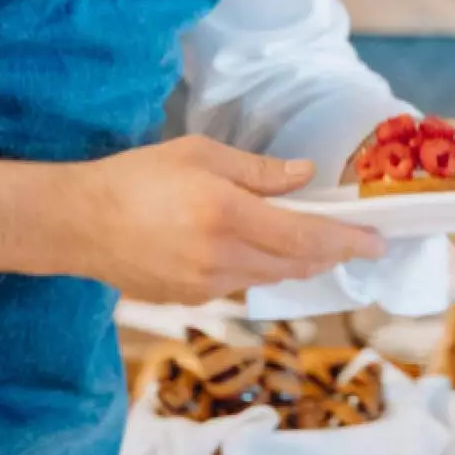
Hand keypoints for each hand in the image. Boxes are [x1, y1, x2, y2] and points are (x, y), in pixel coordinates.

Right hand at [55, 137, 382, 301]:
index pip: (304, 237)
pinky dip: (262, 268)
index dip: (347, 241)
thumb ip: (260, 171)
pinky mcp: (189, 299)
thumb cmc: (138, 177)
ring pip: (271, 278)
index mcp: (226, 215)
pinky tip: (262, 250)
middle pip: (295, 264)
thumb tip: (307, 177)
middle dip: (331, 253)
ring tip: (317, 243)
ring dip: (300, 263)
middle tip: (357, 240)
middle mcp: (220, 258)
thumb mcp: (201, 155)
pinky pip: (241, 285)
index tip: (377, 241)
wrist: (77, 223)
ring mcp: (204, 286)